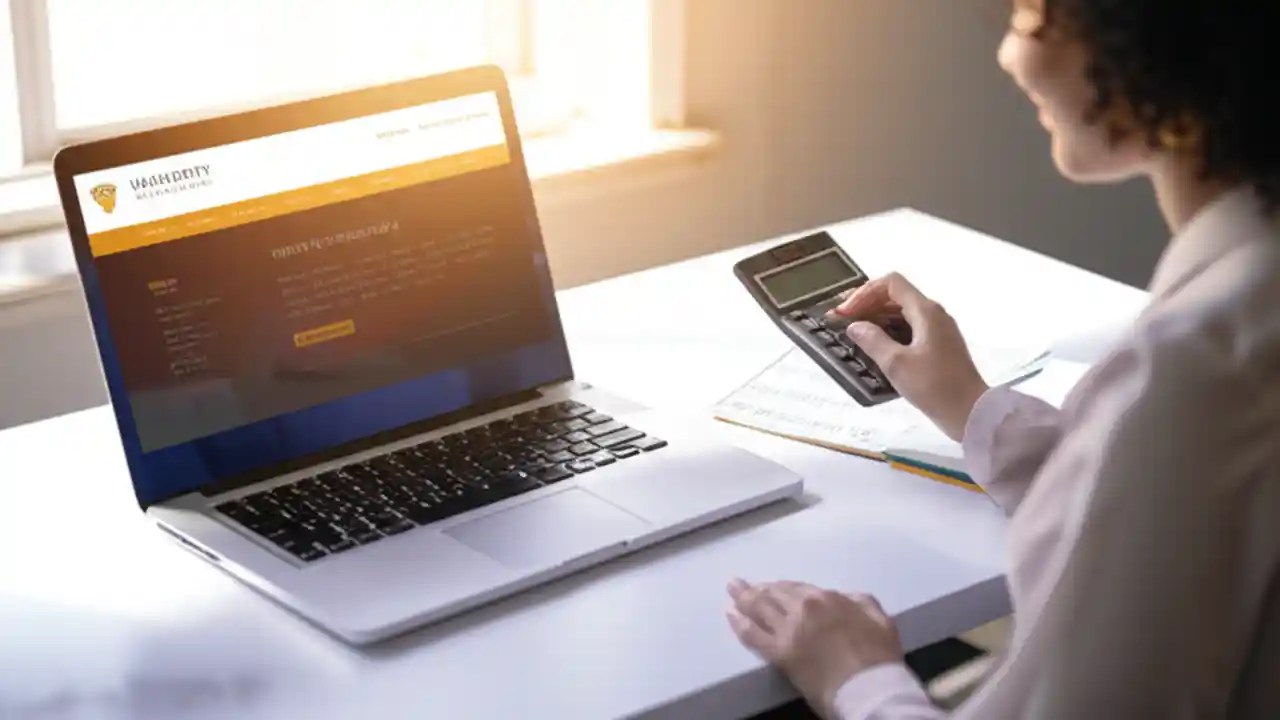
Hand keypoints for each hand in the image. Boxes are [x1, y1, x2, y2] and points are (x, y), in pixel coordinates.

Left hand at [726, 579, 903, 718]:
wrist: (868, 687)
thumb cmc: (878, 656)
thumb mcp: (880, 619)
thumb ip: (860, 602)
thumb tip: (844, 597)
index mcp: (826, 598)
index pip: (798, 588)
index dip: (783, 588)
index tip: (775, 587)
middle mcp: (803, 608)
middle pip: (774, 595)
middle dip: (758, 588)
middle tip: (741, 584)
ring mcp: (788, 630)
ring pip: (759, 608)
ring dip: (743, 597)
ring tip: (732, 589)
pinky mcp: (779, 653)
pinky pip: (753, 635)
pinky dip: (740, 623)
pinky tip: (731, 615)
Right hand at [830, 272, 987, 440]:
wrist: (970, 412)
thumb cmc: (934, 386)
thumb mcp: (896, 364)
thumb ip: (872, 340)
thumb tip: (855, 326)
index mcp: (925, 311)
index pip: (891, 283)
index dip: (864, 293)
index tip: (845, 313)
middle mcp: (934, 314)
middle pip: (895, 295)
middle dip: (867, 304)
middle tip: (842, 320)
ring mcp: (938, 329)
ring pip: (902, 312)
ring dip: (876, 318)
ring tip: (853, 332)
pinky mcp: (939, 345)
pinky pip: (909, 327)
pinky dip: (889, 331)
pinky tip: (875, 346)